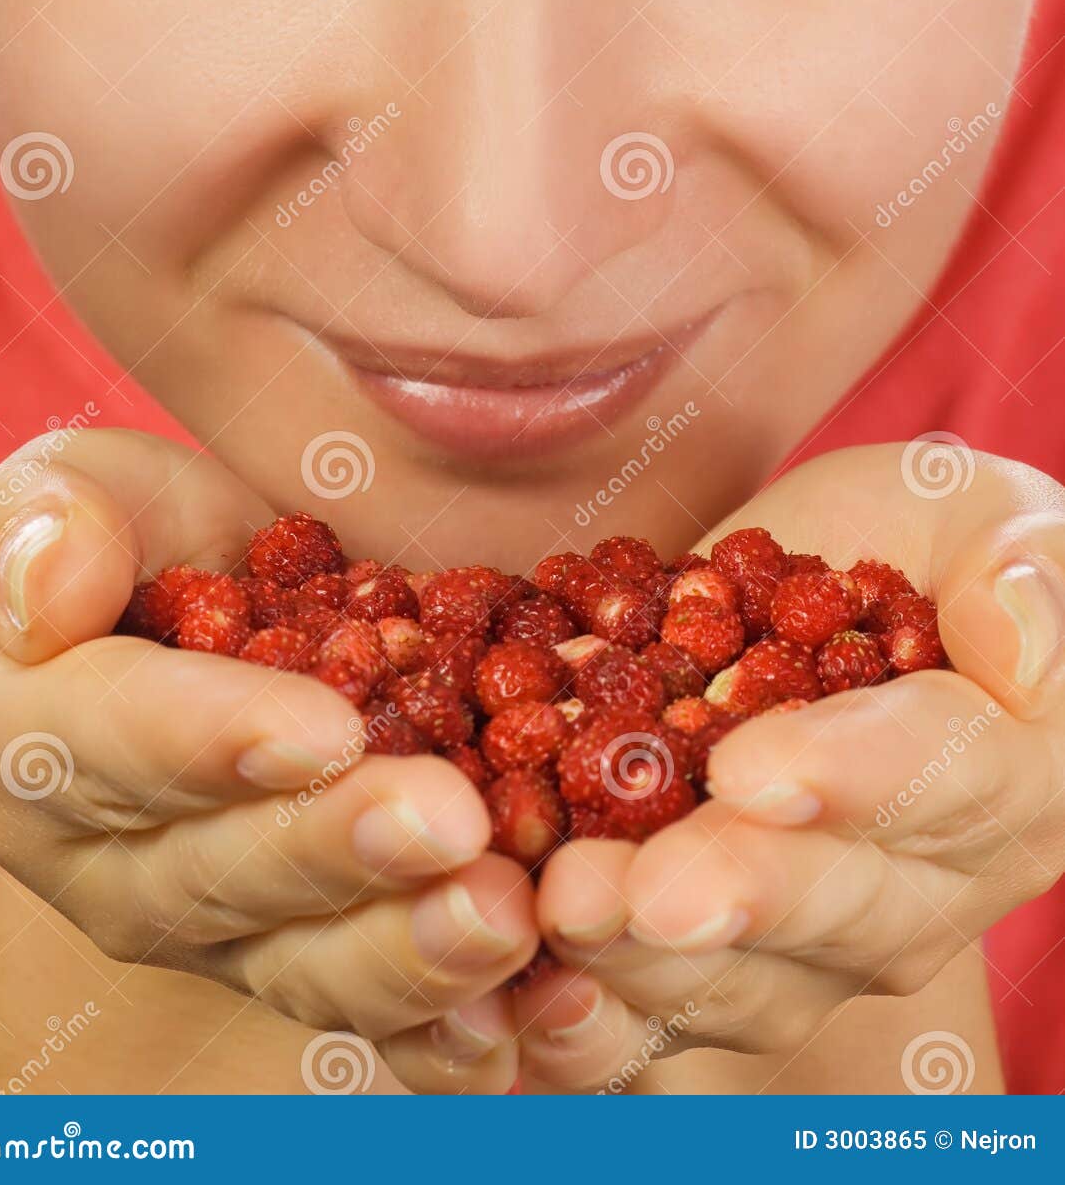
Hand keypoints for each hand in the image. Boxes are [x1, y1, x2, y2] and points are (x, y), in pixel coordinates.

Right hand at [0, 430, 537, 1093]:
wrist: (231, 599)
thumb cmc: (140, 533)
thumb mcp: (79, 487)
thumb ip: (39, 527)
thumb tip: (46, 590)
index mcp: (20, 738)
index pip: (106, 744)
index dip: (212, 739)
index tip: (326, 728)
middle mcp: (101, 863)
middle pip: (215, 875)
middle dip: (336, 851)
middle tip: (448, 823)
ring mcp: (210, 928)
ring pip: (301, 961)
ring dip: (406, 949)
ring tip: (505, 914)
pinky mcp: (305, 955)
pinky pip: (373, 1007)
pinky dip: (451, 1019)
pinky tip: (530, 1006)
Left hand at [514, 443, 1064, 1091]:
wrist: (843, 594)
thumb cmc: (933, 545)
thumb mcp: (984, 515)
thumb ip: (1015, 570)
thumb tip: (1023, 651)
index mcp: (1010, 771)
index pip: (944, 777)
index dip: (848, 778)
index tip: (747, 768)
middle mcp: (930, 881)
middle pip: (840, 905)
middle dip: (732, 896)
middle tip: (636, 891)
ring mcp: (828, 938)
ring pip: (749, 979)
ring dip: (644, 963)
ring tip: (557, 921)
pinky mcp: (732, 958)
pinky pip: (671, 1015)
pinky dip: (595, 1018)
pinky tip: (518, 1002)